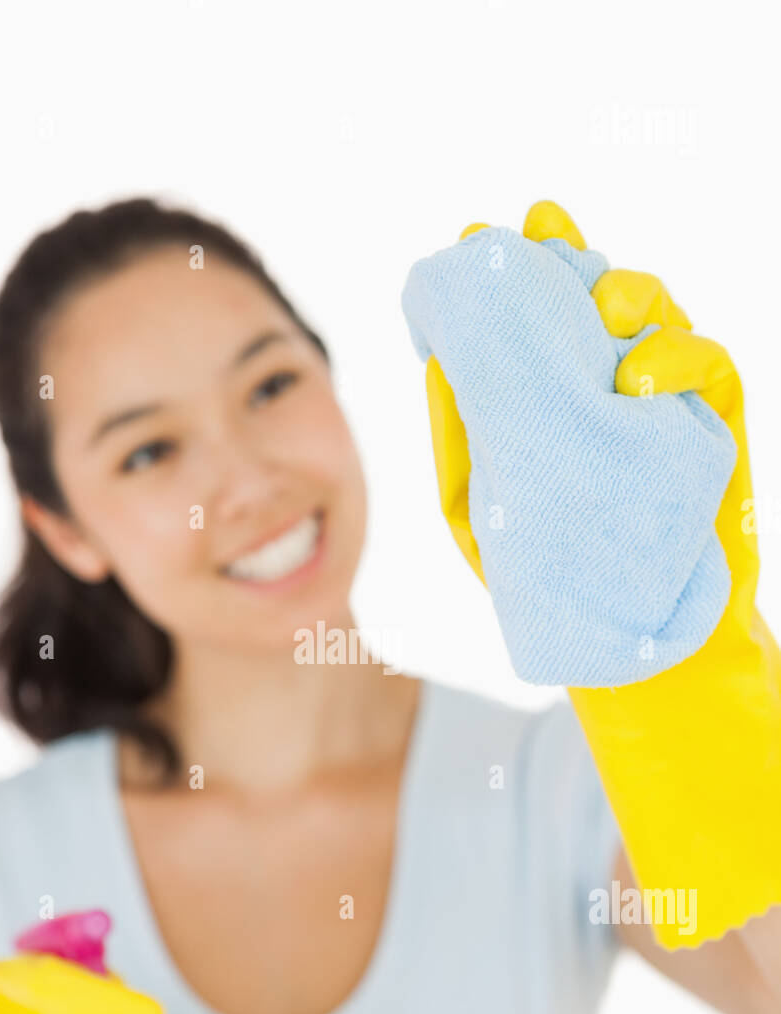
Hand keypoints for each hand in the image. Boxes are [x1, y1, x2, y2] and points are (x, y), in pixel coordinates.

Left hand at [401, 202, 738, 685]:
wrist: (630, 643)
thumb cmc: (548, 574)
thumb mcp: (480, 509)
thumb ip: (462, 438)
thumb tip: (436, 362)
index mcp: (552, 396)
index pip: (536, 316)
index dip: (515, 265)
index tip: (476, 236)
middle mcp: (606, 386)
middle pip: (597, 292)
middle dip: (569, 254)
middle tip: (542, 234)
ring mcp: (662, 403)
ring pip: (657, 313)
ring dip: (628, 293)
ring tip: (599, 306)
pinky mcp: (713, 427)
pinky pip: (708, 365)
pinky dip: (675, 359)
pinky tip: (634, 379)